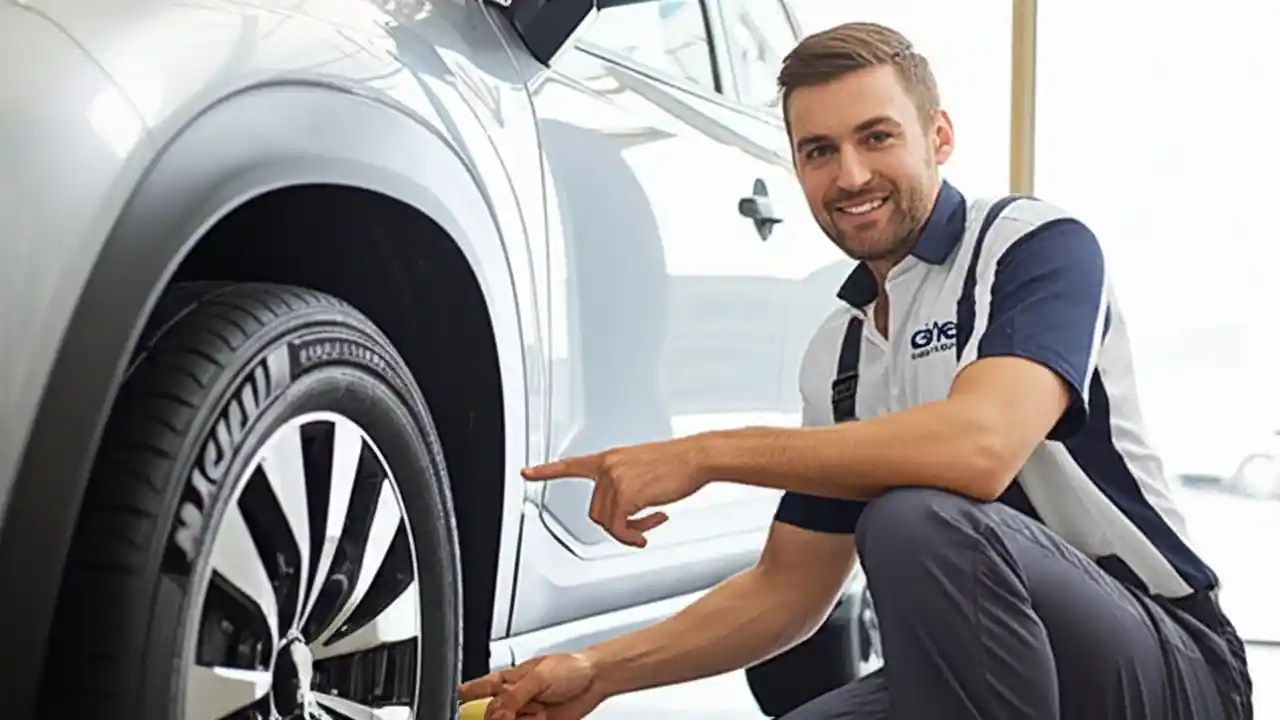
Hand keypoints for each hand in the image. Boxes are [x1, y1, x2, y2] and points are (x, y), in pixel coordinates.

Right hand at [459, 652, 605, 719]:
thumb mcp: (538, 678)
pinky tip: (540, 719)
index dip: (466, 695)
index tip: (457, 699)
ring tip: (538, 715)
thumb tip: (498, 715)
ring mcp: (526, 714)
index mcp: (509, 679)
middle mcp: (515, 698)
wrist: (596, 681)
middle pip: (490, 715)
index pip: (479, 688)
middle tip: (511, 715)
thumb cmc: (570, 668)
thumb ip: (515, 696)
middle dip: (499, 717)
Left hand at [522, 438, 709, 546]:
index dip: (546, 470)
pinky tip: (650, 528)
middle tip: (640, 527)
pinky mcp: (627, 494)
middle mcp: (607, 468)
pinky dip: (633, 534)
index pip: (570, 464)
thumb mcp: (642, 466)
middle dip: (617, 524)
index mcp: (609, 459)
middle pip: (595, 512)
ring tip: (650, 523)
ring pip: (607, 523)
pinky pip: (620, 527)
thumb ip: (625, 481)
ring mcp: (615, 480)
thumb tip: (624, 510)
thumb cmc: (676, 462)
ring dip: (629, 530)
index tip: (526, 472)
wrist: (696, 457)